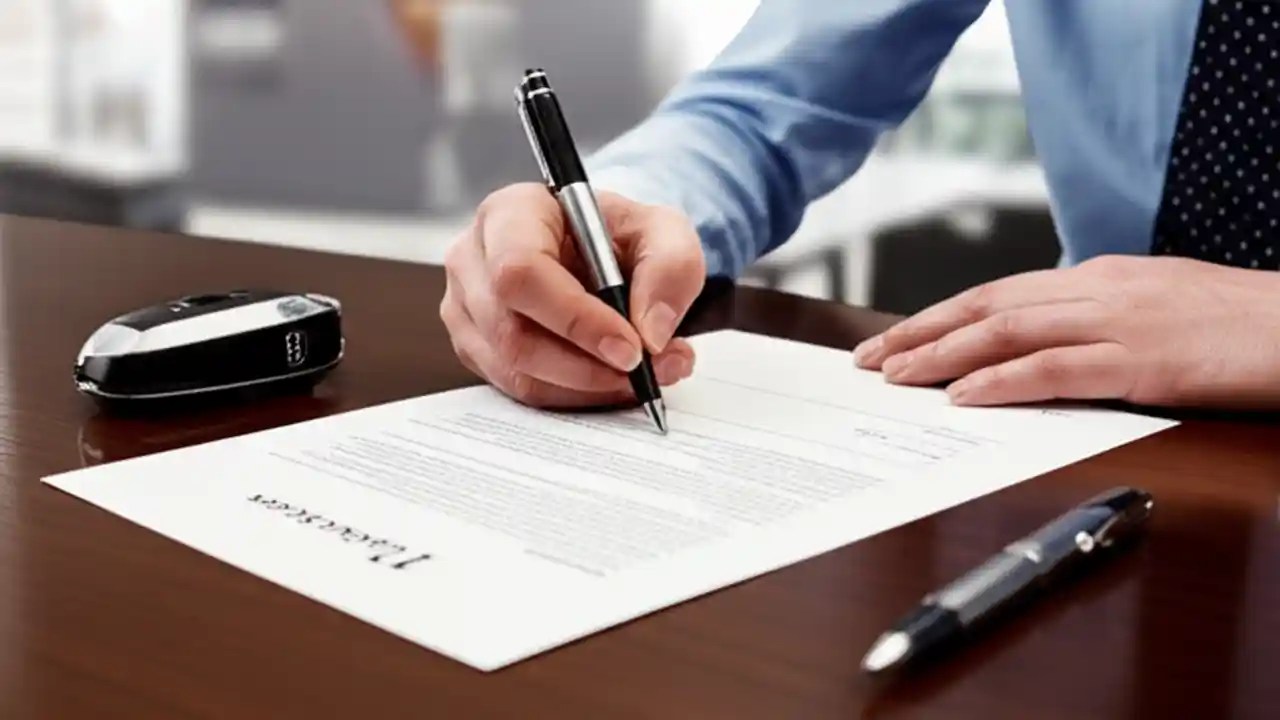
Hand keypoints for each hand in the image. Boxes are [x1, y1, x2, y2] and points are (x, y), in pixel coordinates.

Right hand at [440, 183, 704, 407]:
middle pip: (513, 334)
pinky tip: (613, 379)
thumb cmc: (621, 235)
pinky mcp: (476, 349)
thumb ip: (671, 269)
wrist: (601, 254)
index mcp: (509, 213)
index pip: (521, 271)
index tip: (631, 348)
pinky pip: (521, 390)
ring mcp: (465, 309)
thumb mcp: (664, 232)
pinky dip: (575, 396)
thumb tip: (651, 334)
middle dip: (588, 367)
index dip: (575, 319)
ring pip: (517, 371)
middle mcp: (474, 260)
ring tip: (644, 376)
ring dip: (588, 387)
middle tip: (648, 373)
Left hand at [853, 255, 1279, 409]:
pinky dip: (1002, 380)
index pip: (996, 294)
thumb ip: (1093, 316)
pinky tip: (964, 396)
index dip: (938, 317)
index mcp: (1095, 278)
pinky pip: (1056, 369)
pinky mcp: (1142, 362)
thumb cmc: (1233, 321)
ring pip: (1007, 332)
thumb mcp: (1152, 304)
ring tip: (897, 377)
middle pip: (986, 307)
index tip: (893, 339)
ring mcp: (1117, 323)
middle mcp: (1095, 291)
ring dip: (943, 356)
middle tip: (869, 360)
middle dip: (920, 334)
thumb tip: (1040, 336)